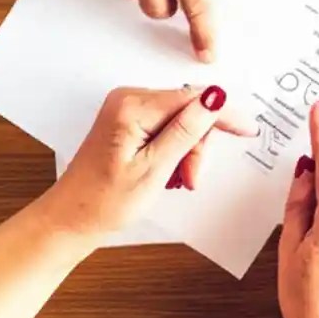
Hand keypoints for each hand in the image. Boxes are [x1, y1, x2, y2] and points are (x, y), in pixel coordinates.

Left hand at [47, 86, 254, 236]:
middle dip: (196, 144)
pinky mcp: (127, 121)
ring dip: (186, 150)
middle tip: (191, 178)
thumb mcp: (154, 169)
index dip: (222, 114)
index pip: (192, 98)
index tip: (246, 129)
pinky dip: (173, 150)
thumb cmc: (104, 201)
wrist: (72, 219)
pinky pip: (165, 126)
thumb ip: (186, 131)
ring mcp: (126, 109)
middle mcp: (128, 99)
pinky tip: (168, 170)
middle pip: (188, 109)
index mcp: (132, 107)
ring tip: (178, 180)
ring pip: (180, 120)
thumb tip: (214, 98)